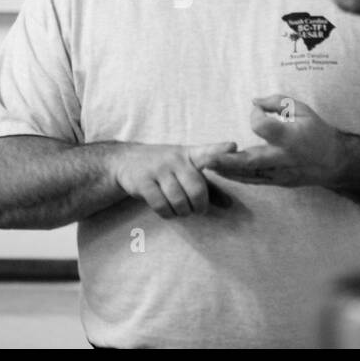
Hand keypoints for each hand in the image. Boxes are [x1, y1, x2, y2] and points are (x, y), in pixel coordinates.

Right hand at [111, 143, 236, 217]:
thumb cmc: (165, 168)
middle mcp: (175, 159)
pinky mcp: (143, 181)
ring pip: (179, 200)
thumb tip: (230, 204)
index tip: (233, 146)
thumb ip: (209, 188)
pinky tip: (167, 211)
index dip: (219, 150)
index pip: (207, 151)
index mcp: (189, 154)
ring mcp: (158, 169)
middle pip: (196, 188)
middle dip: (199, 206)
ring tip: (181, 210)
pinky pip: (161, 205)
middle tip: (197, 210)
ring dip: (182, 212)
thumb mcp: (186, 170)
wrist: (126, 161)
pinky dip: (167, 214)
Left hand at [206, 95, 343, 187]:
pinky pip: (253, 181)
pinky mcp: (278, 182)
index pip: (264, 126)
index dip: (257, 114)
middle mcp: (284, 158)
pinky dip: (236, 176)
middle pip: (252, 160)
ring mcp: (280, 173)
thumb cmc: (317, 132)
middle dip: (228, 161)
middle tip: (207, 159)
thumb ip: (278, 102)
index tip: (258, 109)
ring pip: (249, 175)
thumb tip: (254, 101)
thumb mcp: (303, 110)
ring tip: (206, 164)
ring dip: (226, 170)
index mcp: (291, 138)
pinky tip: (221, 171)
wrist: (334, 162)